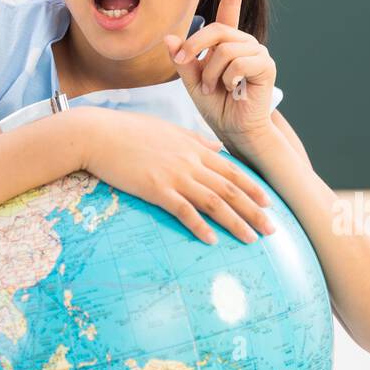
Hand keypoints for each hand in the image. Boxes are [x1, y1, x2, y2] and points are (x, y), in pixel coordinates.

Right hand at [67, 106, 276, 245]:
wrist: (97, 134)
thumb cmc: (128, 131)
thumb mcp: (167, 129)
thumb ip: (194, 139)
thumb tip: (216, 147)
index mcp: (193, 147)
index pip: (231, 170)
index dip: (252, 188)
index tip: (269, 202)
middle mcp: (189, 161)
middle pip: (230, 188)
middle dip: (254, 210)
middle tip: (272, 228)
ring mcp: (174, 175)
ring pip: (213, 201)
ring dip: (236, 221)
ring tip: (252, 239)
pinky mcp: (156, 188)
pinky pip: (184, 210)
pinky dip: (200, 226)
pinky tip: (212, 240)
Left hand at [164, 0, 277, 159]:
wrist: (236, 131)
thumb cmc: (217, 107)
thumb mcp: (192, 81)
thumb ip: (182, 60)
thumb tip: (169, 37)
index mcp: (228, 42)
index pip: (232, 7)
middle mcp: (245, 42)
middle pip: (215, 30)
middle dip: (194, 47)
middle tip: (184, 65)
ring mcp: (257, 53)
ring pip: (224, 48)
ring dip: (211, 72)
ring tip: (217, 89)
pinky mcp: (265, 66)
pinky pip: (237, 61)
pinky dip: (228, 78)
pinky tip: (233, 90)